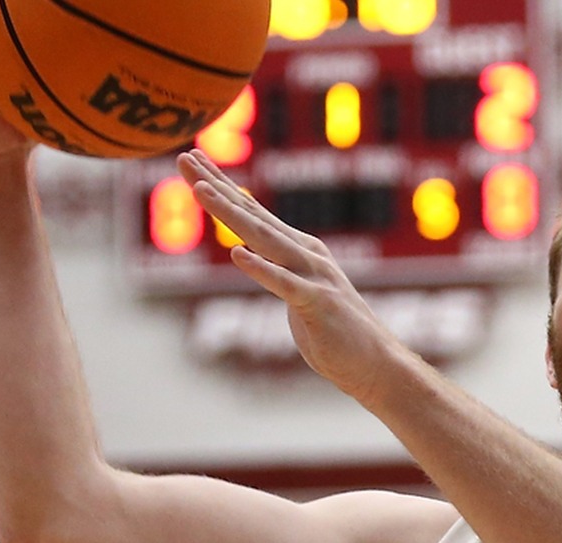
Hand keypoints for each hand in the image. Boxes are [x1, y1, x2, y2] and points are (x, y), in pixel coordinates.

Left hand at [180, 149, 421, 403]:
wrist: (376, 365)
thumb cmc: (335, 334)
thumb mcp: (299, 292)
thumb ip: (277, 269)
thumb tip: (251, 254)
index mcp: (300, 250)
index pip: (253, 213)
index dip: (221, 185)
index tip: (193, 160)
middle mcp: (306, 255)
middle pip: (252, 216)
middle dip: (216, 186)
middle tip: (184, 158)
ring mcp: (314, 277)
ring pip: (264, 240)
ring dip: (231, 215)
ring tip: (200, 192)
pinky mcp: (318, 304)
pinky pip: (285, 285)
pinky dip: (262, 269)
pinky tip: (237, 255)